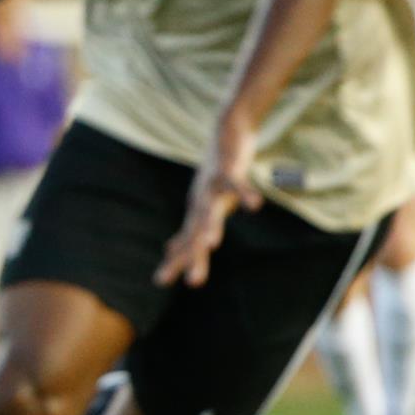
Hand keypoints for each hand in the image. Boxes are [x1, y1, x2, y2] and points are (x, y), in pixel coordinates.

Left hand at [155, 118, 261, 288]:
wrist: (226, 131)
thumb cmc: (216, 173)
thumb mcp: (203, 204)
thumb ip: (191, 228)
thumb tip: (170, 250)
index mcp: (198, 213)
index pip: (186, 242)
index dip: (175, 260)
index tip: (159, 281)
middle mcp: (201, 202)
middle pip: (196, 234)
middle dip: (193, 256)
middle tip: (191, 282)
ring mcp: (213, 186)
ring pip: (211, 209)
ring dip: (212, 226)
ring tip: (213, 245)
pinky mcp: (228, 169)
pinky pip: (237, 183)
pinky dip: (245, 193)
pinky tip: (255, 206)